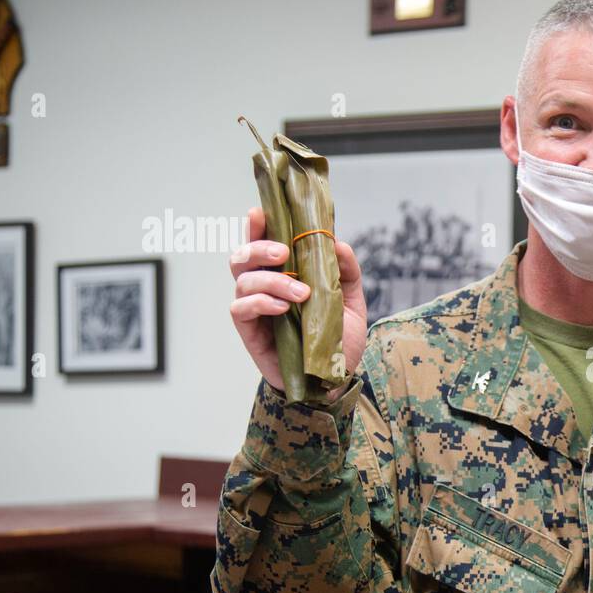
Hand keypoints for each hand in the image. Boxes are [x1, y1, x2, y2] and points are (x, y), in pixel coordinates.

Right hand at [229, 207, 367, 398]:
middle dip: (258, 248)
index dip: (256, 226)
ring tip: (301, 294)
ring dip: (272, 281)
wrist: (335, 380)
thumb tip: (338, 243)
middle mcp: (263, 289)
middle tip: (284, 254)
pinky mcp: (250, 333)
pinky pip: (241, 309)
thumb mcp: (351, 303)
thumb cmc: (336, 340)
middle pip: (242, 257)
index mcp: (283, 276)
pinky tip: (282, 308)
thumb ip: (346, 272)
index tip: (259, 212)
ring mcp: (254, 310)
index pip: (262, 245)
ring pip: (243, 281)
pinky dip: (260, 303)